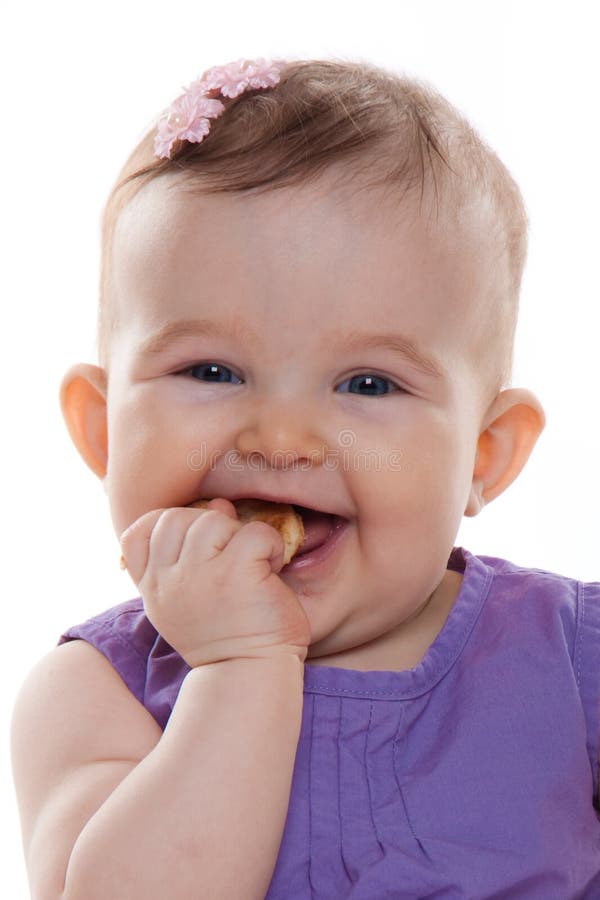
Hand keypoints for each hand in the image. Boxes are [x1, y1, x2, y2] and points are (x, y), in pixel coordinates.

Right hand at [119, 499, 310, 666]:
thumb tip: (219, 504)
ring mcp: (199, 576)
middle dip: (209, 527)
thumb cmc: (229, 635)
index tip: (195, 545)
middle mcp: (169, 581)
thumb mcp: (194, 599)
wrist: (252, 676)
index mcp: (154, 588)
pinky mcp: (236, 574)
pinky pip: (255, 532)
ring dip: (240, 536)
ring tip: (253, 566)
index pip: (138, 533)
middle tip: (232, 558)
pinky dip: (271, 546)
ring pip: (214, 520)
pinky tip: (273, 570)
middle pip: (177, 517)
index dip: (166, 524)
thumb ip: (193, 553)